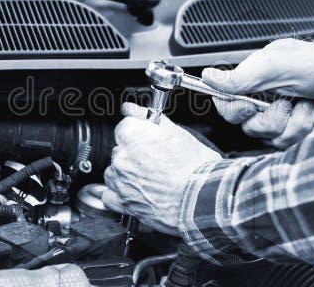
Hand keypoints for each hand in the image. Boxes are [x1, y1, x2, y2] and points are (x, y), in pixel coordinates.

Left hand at [101, 103, 221, 235]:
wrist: (203, 198)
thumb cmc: (196, 167)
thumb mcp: (176, 133)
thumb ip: (148, 118)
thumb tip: (132, 108)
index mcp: (132, 134)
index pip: (125, 126)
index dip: (140, 133)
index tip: (150, 140)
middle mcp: (121, 156)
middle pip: (120, 149)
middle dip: (135, 154)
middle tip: (157, 161)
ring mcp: (120, 181)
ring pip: (114, 172)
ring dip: (127, 174)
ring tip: (152, 178)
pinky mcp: (123, 203)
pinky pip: (109, 196)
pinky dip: (120, 194)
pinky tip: (137, 193)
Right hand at [203, 29, 313, 146]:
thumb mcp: (274, 65)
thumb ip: (239, 77)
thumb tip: (208, 77)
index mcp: (255, 85)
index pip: (228, 109)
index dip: (239, 111)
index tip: (253, 102)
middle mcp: (268, 104)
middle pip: (254, 129)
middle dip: (278, 116)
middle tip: (291, 97)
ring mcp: (287, 119)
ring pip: (279, 139)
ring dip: (301, 120)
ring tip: (312, 101)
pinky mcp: (307, 132)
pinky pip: (303, 143)